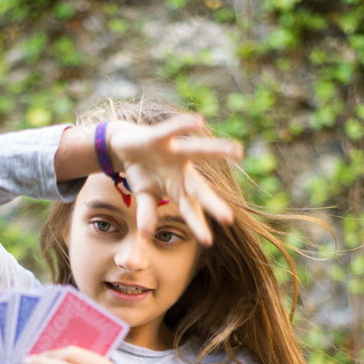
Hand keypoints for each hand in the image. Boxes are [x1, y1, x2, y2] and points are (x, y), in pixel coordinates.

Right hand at [105, 114, 242, 245]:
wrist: (125, 146)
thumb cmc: (141, 173)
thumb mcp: (143, 196)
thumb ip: (147, 212)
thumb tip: (146, 234)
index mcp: (178, 188)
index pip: (189, 210)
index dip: (197, 224)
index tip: (207, 241)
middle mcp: (181, 171)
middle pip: (199, 188)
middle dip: (212, 203)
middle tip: (229, 218)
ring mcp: (173, 153)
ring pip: (197, 151)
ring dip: (217, 150)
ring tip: (238, 152)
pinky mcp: (159, 137)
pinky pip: (172, 130)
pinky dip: (183, 125)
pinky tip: (198, 122)